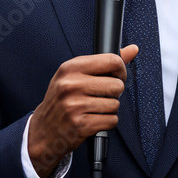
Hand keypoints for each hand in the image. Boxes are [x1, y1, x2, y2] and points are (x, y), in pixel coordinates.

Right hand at [28, 45, 138, 177]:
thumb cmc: (62, 99)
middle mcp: (70, 85)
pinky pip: (111, 120)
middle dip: (114, 92)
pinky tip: (93, 119)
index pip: (111, 60)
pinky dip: (107, 122)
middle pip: (117, 85)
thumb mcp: (76, 75)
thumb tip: (133, 49)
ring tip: (94, 108)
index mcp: (70, 68)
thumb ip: (105, 62)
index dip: (120, 70)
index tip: (116, 76)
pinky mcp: (81, 124)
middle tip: (101, 95)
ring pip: (115, 104)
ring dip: (109, 109)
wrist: (44, 128)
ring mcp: (74, 105)